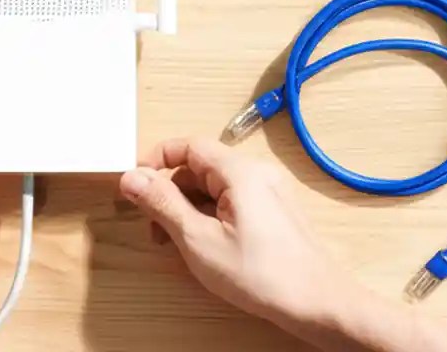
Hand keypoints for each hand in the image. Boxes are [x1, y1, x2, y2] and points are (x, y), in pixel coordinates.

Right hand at [119, 138, 358, 327]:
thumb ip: (163, 204)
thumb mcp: (198, 239)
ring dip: (189, 210)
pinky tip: (205, 247)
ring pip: (215, 188)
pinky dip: (211, 218)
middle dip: (171, 194)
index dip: (157, 160)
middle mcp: (258, 174)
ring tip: (178, 246)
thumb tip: (131, 178)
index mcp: (240, 172)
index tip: (135, 186)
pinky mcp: (274, 212)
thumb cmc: (260, 274)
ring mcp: (269, 192)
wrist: (315, 301)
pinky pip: (234, 202)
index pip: (189, 146)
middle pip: (201, 168)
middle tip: (154, 230)